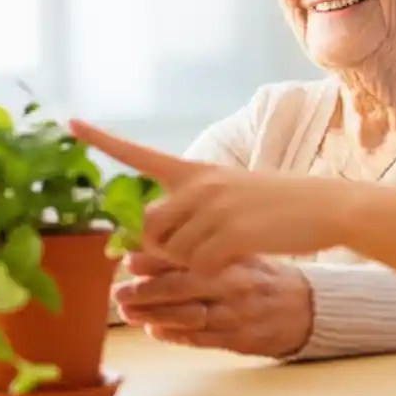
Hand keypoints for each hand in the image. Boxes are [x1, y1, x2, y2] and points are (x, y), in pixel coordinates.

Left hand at [68, 119, 371, 272]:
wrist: (327, 207)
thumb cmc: (277, 208)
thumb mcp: (231, 195)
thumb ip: (190, 211)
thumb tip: (147, 240)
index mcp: (196, 172)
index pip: (139, 155)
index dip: (102, 140)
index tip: (69, 123)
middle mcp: (199, 186)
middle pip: (148, 229)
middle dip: (159, 250)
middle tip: (198, 251)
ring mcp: (215, 209)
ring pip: (174, 254)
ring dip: (194, 264)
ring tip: (231, 249)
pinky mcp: (232, 235)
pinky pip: (199, 268)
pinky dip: (214, 273)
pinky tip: (240, 258)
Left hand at [112, 251, 314, 357]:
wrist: (309, 306)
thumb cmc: (265, 274)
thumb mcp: (242, 251)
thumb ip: (205, 245)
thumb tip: (154, 235)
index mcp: (236, 254)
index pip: (188, 252)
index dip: (154, 257)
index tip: (128, 259)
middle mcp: (237, 283)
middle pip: (182, 285)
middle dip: (145, 290)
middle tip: (118, 292)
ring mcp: (240, 313)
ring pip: (187, 316)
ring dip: (153, 316)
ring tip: (127, 313)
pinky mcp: (242, 339)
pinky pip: (202, 339)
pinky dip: (174, 336)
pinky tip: (154, 330)